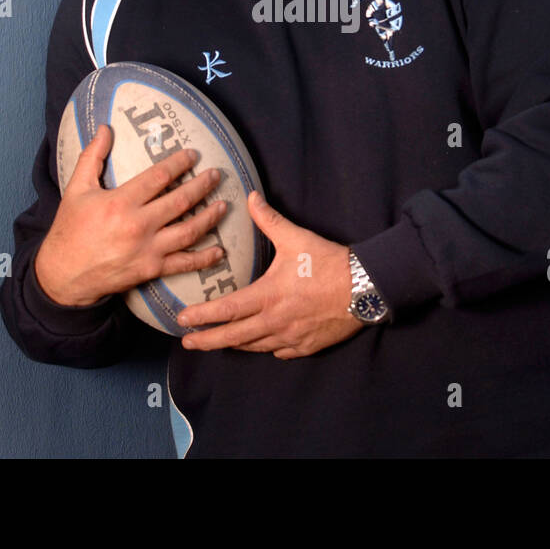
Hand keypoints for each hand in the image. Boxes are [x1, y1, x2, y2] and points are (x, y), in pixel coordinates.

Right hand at [33, 124, 228, 306]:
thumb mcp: (76, 189)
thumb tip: (105, 129)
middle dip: (202, 186)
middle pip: (180, 201)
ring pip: (189, 230)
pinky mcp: (151, 270)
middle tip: (216, 175)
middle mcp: (138, 225)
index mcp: (121, 202)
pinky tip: (219, 250)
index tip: (193, 155)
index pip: (159, 176)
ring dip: (210, 217)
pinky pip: (184, 263)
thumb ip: (92, 157)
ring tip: (223, 205)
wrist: (63, 275)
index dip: (180, 163)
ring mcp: (148, 249)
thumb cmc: (70, 229)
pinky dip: (204, 258)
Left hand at [176, 191, 364, 358]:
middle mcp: (275, 322)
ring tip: (218, 343)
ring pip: (254, 346)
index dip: (202, 316)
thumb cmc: (329, 262)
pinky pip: (279, 352)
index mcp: (268, 296)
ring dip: (233, 345)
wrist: (366, 286)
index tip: (183, 320)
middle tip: (188, 342)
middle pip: (233, 338)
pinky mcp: (307, 346)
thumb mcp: (296, 237)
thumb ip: (268, 219)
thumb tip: (250, 197)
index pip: (226, 311)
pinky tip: (260, 344)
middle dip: (207, 340)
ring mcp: (291, 337)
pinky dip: (265, 348)